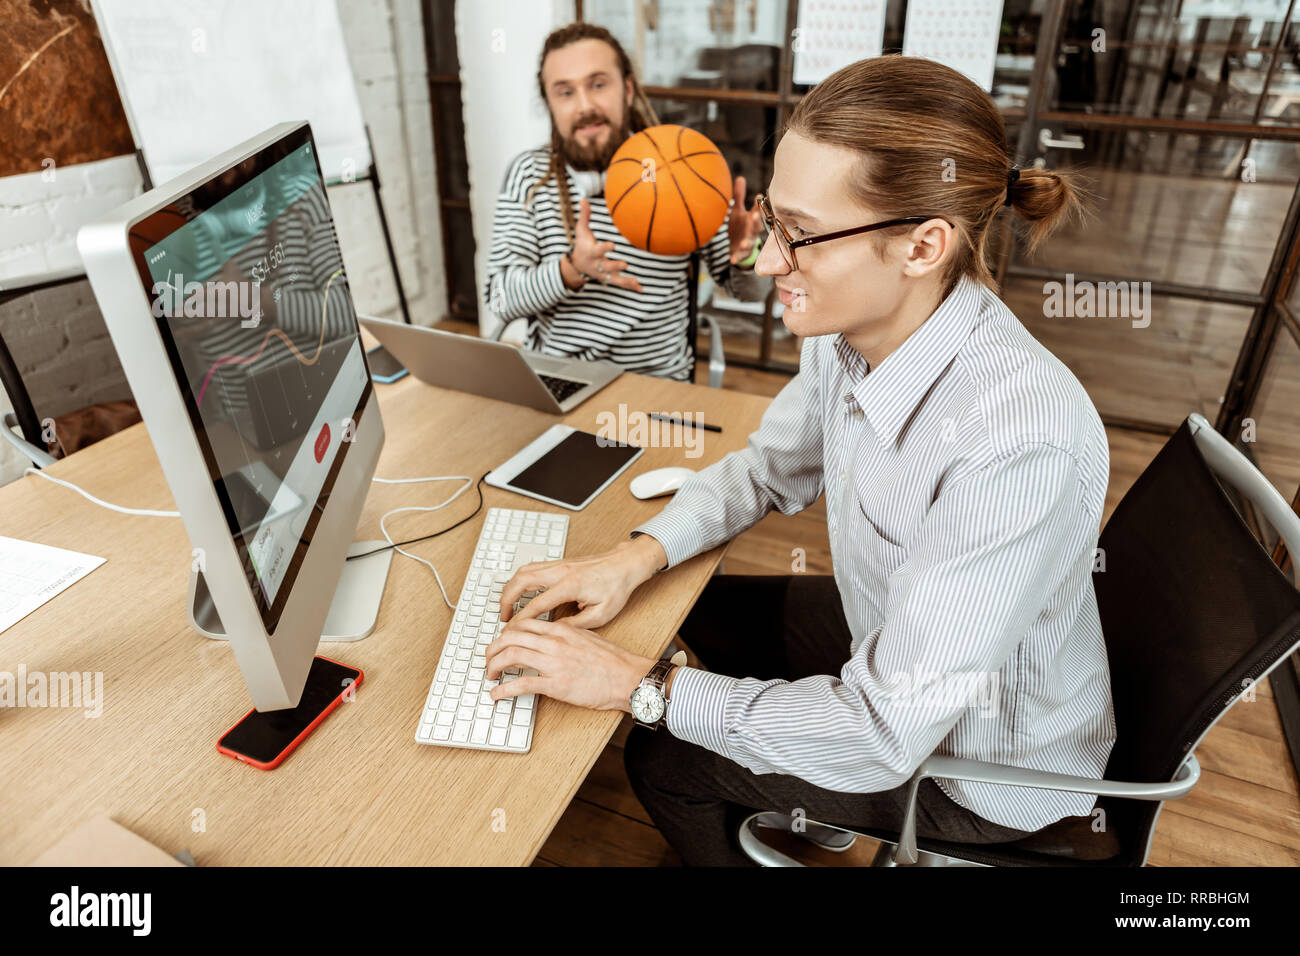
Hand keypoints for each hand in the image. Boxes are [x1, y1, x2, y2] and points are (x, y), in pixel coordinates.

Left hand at [486, 616, 655, 712]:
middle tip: (488, 659)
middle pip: (511, 637)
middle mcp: (554, 643)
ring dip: (494, 666)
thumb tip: (553, 635)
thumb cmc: (612, 661)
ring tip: (490, 675)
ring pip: (511, 656)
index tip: (501, 642)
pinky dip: (504, 689)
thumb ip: (568, 634)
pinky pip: (521, 684)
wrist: (627, 678)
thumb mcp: (588, 637)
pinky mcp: (555, 684)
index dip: (506, 633)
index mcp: (562, 630)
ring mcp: (554, 663)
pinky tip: (496, 694)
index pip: (524, 624)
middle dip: (493, 648)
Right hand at [498, 535, 666, 628]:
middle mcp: (560, 571)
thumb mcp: (601, 614)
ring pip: (524, 571)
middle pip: (521, 581)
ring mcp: (559, 564)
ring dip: (511, 587)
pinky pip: (532, 568)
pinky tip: (520, 591)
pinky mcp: (560, 563)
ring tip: (507, 605)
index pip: (536, 604)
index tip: (510, 631)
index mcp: (570, 585)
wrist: (626, 563)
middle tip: (503, 618)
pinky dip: (520, 579)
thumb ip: (576, 624)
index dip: (520, 620)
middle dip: (506, 600)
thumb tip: (556, 632)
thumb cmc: (617, 586)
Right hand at [567, 199, 642, 291]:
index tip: (613, 246)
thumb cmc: (582, 244)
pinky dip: (630, 287)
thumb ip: (584, 216)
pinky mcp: (609, 278)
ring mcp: (604, 273)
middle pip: (606, 266)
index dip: (604, 248)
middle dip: (615, 266)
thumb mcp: (581, 230)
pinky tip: (641, 289)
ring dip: (625, 281)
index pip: (598, 250)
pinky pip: (620, 283)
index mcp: (592, 252)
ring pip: (614, 278)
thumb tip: (583, 199)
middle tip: (625, 264)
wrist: (577, 266)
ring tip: (636, 282)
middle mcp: (598, 264)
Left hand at [728, 176, 763, 264]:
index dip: (758, 206)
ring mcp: (747, 243)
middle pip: (756, 227)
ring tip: (743, 243)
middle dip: (756, 222)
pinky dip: (736, 258)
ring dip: (746, 243)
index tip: (758, 197)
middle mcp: (751, 231)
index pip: (757, 212)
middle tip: (755, 216)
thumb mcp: (738, 212)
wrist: (738, 248)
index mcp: (751, 220)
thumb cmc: (740, 227)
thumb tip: (740, 177)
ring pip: (749, 243)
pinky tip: (732, 260)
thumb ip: (739, 197)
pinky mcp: (740, 253)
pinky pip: (739, 256)